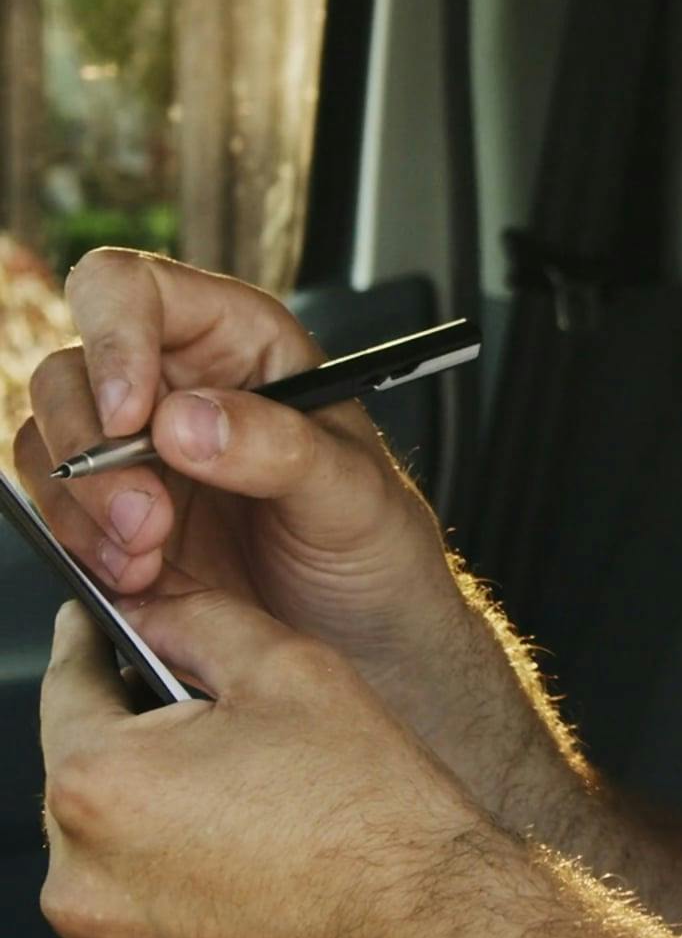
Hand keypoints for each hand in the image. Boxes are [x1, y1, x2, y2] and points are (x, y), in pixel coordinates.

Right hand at [16, 248, 468, 716]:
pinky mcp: (112, 528)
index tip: (131, 415)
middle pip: (67, 373)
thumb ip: (281, 448)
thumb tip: (184, 420)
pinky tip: (142, 582)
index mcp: (235, 342)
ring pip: (48, 446)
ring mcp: (134, 459)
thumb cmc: (376, 546)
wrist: (367, 646)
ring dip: (82, 509)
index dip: (113, 337)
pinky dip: (82, 551)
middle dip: (91, 450)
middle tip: (150, 519)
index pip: (132, 291)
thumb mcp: (356, 492)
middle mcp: (172, 388)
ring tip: (151, 560)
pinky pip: (55, 518)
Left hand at [38, 588, 502, 937]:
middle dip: (144, 761)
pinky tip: (254, 907)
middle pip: (86, 789)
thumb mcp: (295, 671)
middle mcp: (81, 886)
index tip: (99, 633)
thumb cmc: (380, 817)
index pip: (65, 687)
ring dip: (158, 849)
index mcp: (100, 785)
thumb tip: (149, 609)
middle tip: (232, 755)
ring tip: (256, 840)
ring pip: (112, 876)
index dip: (91, 646)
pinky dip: (179, 926)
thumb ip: (198, 621)